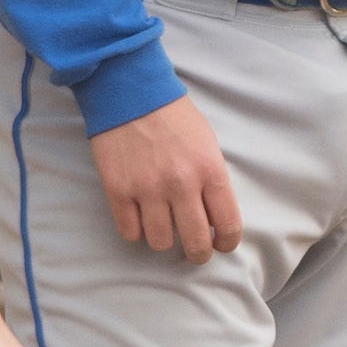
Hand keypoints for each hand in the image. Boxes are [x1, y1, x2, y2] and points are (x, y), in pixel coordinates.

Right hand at [90, 96, 240, 264]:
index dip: (227, 242)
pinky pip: (130, 233)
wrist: (131, 93)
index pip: (228, 224)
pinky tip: (140, 216)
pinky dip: (136, 230)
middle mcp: (181, 184)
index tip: (222, 244)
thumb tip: (215, 218)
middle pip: (196, 243)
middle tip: (196, 250)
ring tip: (164, 224)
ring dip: (165, 238)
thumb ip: (212, 180)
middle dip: (199, 253)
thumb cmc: (174, 117)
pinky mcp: (118, 191)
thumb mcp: (207, 143)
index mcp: (209, 170)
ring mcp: (148, 190)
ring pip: (161, 243)